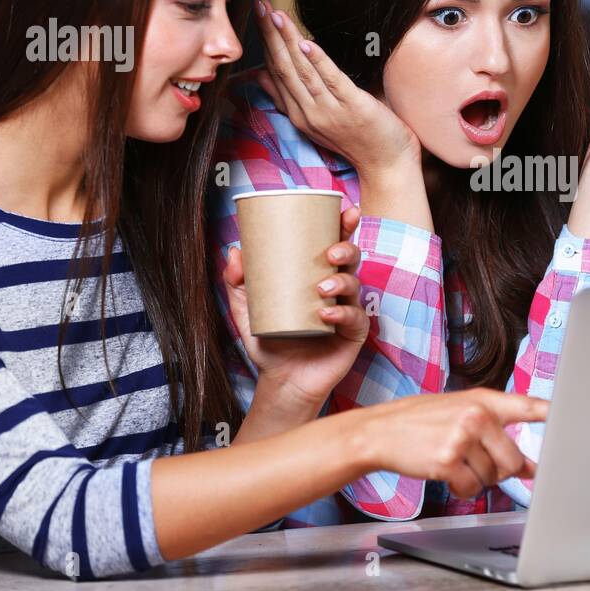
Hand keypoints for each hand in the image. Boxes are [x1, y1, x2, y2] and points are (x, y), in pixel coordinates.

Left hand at [224, 205, 369, 423]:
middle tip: (331, 252)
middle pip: (352, 258)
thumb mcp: (247, 309)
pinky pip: (355, 319)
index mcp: (318, 274)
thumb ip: (237, 282)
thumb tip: (234, 250)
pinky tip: (327, 315)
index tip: (345, 209)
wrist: (280, 380)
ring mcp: (348, 310)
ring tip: (323, 288)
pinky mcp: (353, 335)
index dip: (344, 225)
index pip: (335, 243)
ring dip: (342, 281)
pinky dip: (343, 314)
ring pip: (355, 285)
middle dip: (347, 247)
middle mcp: (338, 289)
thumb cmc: (270, 341)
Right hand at [253, 0, 421, 174]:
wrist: (388, 167)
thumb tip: (263, 74)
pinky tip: (306, 43)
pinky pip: (332, 81)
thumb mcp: (318, 119)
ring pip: (302, 71)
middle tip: (259, 6)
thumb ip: (292, 97)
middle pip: (283, 68)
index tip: (260, 17)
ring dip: (287, 40)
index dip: (266, 43)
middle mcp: (310, 114)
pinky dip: (318, 61)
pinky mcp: (354, 109)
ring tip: (276, 15)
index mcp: (301, 114)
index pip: (276, 73)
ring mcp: (330, 112)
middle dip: (270, 35)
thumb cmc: (360, 140)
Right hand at [355, 389, 548, 497]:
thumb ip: (496, 433)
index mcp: (483, 400)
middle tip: (478, 460)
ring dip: (477, 478)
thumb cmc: (423, 422)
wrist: (381, 430)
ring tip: (454, 459)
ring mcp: (462, 437)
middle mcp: (476, 416)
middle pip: (514, 460)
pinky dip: (461, 488)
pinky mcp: (447, 460)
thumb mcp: (460, 414)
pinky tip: (445, 472)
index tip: (576, 416)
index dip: (552, 413)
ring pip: (492, 477)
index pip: (527, 406)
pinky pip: (471, 488)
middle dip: (500, 469)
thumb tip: (530, 467)